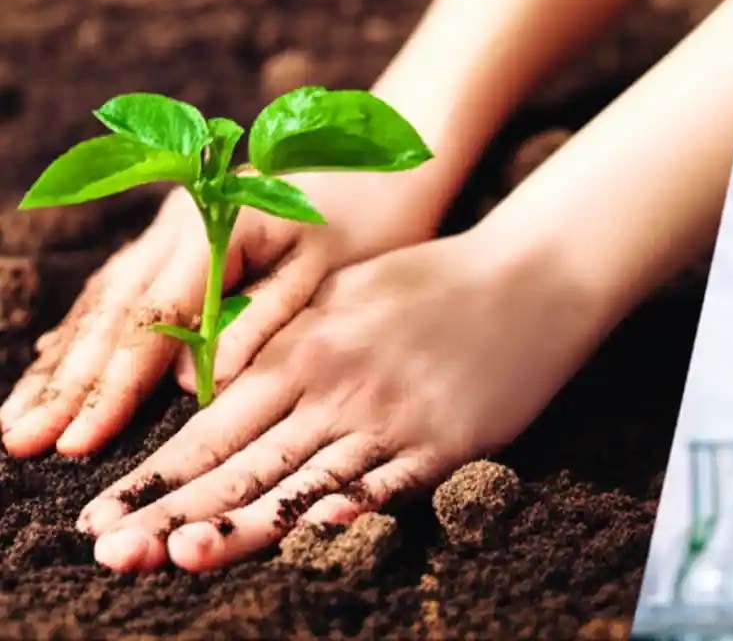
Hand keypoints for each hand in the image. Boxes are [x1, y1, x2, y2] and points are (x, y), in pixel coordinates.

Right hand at [0, 186, 349, 458]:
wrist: (375, 161)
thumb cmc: (365, 222)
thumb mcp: (324, 274)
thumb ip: (260, 323)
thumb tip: (191, 387)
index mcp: (215, 230)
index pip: (152, 321)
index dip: (114, 386)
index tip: (81, 442)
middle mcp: (177, 226)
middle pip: (112, 314)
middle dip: (67, 384)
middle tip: (21, 443)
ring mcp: (169, 231)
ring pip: (103, 305)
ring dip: (60, 365)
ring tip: (16, 422)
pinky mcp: (174, 242)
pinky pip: (118, 293)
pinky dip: (82, 336)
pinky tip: (49, 370)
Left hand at [74, 229, 607, 572]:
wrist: (529, 275)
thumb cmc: (432, 283)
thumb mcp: (343, 295)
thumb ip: (286, 341)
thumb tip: (226, 385)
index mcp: (303, 350)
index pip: (213, 428)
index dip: (154, 477)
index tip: (103, 515)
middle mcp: (336, 388)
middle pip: (242, 464)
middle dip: (172, 514)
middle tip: (113, 556)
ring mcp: (391, 417)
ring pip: (306, 483)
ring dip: (242, 525)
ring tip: (183, 558)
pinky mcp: (445, 442)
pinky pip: (393, 483)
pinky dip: (356, 507)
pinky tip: (321, 532)